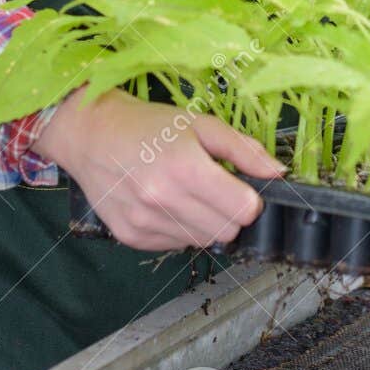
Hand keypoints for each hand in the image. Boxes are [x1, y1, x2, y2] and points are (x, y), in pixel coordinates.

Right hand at [35, 87, 285, 251]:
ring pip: (202, 242)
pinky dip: (179, 229)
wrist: (92, 136)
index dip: (248, 198)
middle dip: (228, 212)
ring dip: (204, 222)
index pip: (243, 211)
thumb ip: (242, 149)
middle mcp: (163, 200)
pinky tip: (165, 203)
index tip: (239, 185)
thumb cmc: (149, 125)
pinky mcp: (131, 237)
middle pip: (226, 232)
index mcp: (186, 168)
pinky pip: (175, 245)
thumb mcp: (200, 124)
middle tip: (212, 187)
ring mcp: (145, 222)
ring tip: (185, 192)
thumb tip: (277, 172)